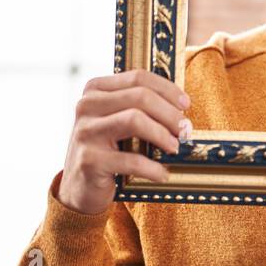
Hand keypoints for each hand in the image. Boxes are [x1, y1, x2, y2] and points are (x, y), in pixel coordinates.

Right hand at [58, 70, 190, 215]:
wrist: (79, 188)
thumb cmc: (107, 150)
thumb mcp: (117, 121)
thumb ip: (138, 106)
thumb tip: (181, 105)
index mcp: (95, 90)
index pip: (138, 77)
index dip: (167, 89)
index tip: (186, 104)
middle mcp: (86, 106)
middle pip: (140, 96)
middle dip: (169, 113)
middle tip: (185, 130)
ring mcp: (85, 132)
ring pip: (135, 120)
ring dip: (162, 135)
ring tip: (175, 147)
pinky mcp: (89, 160)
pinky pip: (131, 160)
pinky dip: (152, 168)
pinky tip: (162, 173)